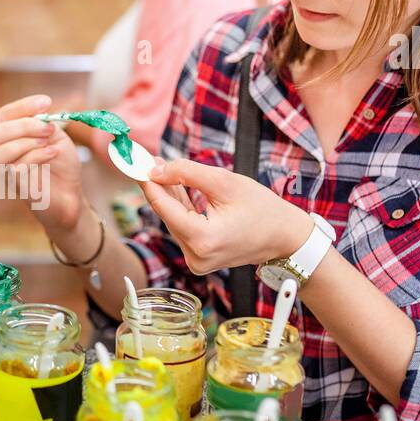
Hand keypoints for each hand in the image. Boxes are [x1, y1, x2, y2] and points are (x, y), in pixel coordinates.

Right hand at [0, 94, 86, 234]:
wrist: (71, 196)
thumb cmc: (61, 166)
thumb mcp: (56, 137)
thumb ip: (45, 122)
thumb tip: (40, 108)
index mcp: (11, 137)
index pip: (2, 116)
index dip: (22, 106)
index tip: (47, 102)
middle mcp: (4, 153)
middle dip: (24, 125)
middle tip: (49, 129)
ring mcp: (7, 171)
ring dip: (27, 142)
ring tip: (50, 143)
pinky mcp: (16, 187)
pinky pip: (15, 169)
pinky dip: (36, 156)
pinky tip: (52, 154)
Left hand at [142, 158, 315, 273]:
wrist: (285, 237)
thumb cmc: (261, 209)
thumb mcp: (224, 182)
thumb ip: (186, 173)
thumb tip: (155, 169)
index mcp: (202, 239)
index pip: (164, 207)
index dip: (148, 182)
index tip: (134, 163)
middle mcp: (195, 256)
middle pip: (168, 214)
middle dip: (159, 186)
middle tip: (148, 159)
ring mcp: (197, 262)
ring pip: (174, 221)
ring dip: (170, 196)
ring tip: (163, 168)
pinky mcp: (199, 260)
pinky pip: (183, 229)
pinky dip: (181, 209)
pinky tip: (176, 188)